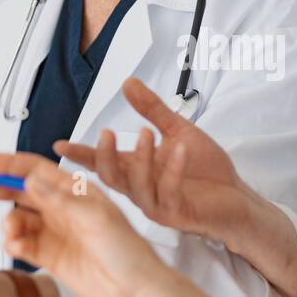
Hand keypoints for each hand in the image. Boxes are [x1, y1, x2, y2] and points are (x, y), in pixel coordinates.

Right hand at [0, 152, 168, 296]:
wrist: (135, 290)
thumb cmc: (128, 250)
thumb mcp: (96, 217)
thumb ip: (60, 200)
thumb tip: (31, 181)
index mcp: (76, 190)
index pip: (35, 169)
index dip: (7, 164)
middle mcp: (62, 208)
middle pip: (19, 191)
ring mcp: (54, 232)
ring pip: (17, 220)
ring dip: (7, 224)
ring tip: (11, 233)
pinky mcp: (49, 256)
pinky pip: (22, 245)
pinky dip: (14, 244)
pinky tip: (17, 247)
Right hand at [52, 77, 254, 250]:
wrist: (237, 197)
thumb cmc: (206, 170)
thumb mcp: (177, 132)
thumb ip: (152, 110)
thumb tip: (128, 83)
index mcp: (137, 170)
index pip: (102, 162)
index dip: (80, 155)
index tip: (58, 144)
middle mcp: (140, 190)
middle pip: (110, 178)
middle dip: (103, 157)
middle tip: (106, 133)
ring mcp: (156, 204)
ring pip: (135, 187)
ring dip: (140, 159)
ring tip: (147, 133)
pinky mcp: (176, 213)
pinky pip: (168, 192)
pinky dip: (172, 170)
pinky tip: (179, 151)